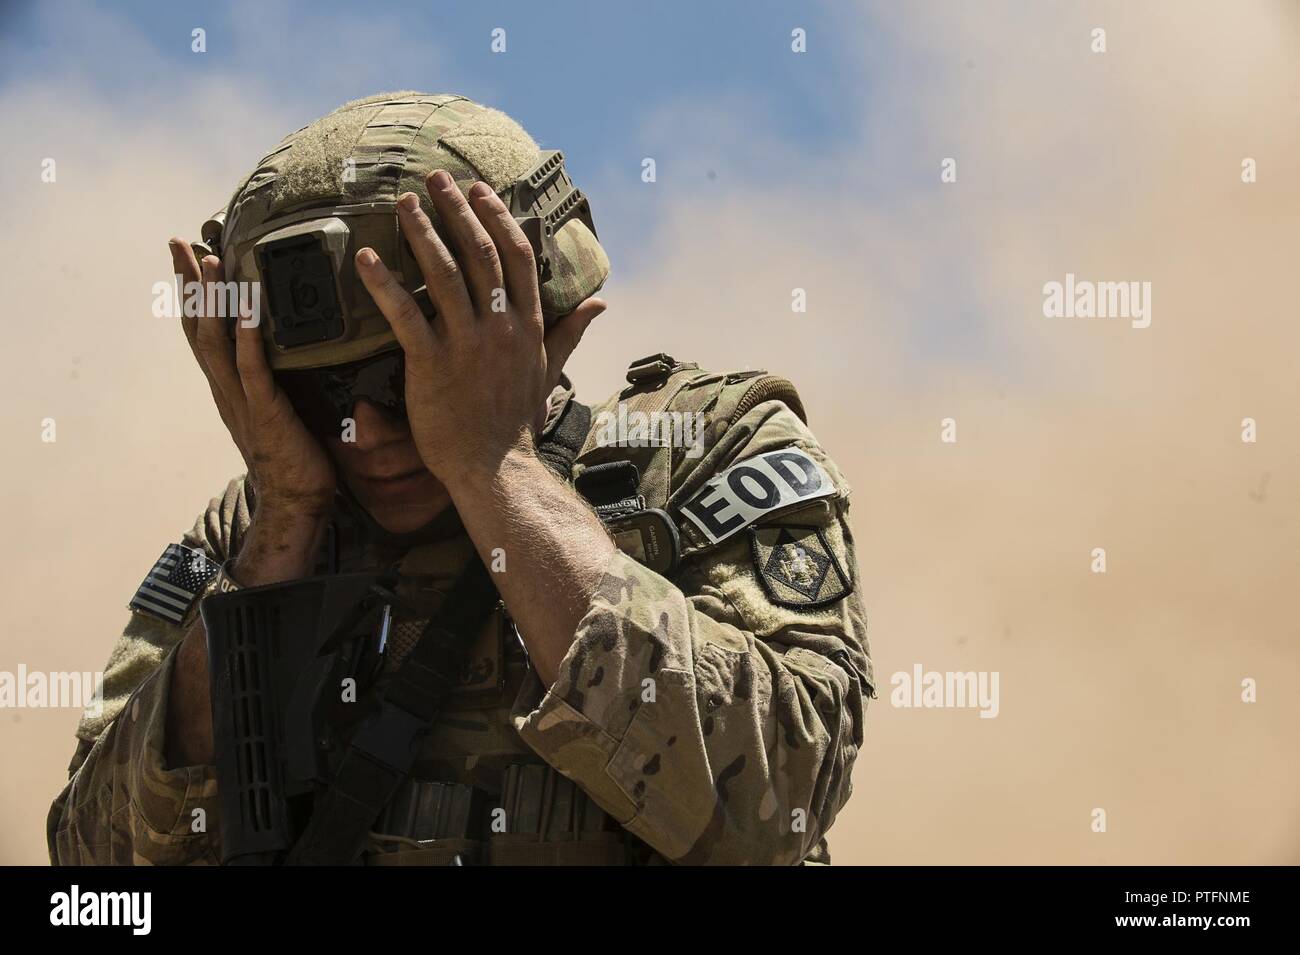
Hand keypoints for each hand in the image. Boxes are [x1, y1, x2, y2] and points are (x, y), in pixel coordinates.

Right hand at [168, 239, 336, 520]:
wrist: (296, 502)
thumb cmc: (299, 456)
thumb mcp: (284, 406)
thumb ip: (282, 376)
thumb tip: (299, 342)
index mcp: (230, 385)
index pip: (204, 330)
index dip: (194, 293)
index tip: (188, 255)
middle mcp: (226, 388)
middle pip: (198, 327)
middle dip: (189, 284)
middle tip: (180, 242)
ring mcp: (242, 400)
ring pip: (216, 342)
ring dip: (212, 300)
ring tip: (209, 261)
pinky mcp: (265, 412)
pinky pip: (252, 369)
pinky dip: (249, 338)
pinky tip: (250, 310)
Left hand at [354, 170, 605, 487]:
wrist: (494, 467)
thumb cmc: (515, 421)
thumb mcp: (549, 371)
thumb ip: (570, 332)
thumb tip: (600, 303)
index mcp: (527, 325)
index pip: (518, 257)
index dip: (498, 218)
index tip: (480, 191)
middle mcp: (500, 327)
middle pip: (479, 253)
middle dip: (456, 210)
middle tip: (435, 179)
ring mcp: (467, 344)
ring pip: (443, 273)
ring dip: (421, 232)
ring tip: (403, 203)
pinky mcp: (432, 363)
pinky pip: (405, 314)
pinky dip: (383, 284)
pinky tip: (365, 259)